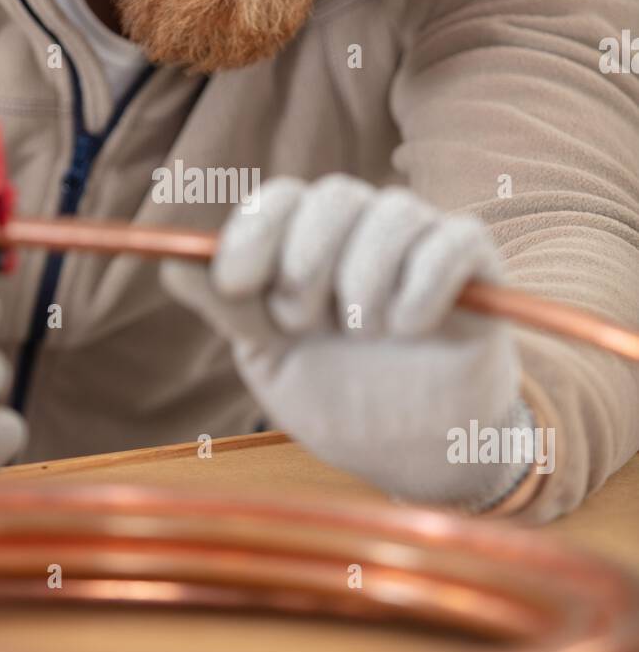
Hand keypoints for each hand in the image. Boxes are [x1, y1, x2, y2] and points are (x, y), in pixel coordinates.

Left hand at [161, 175, 524, 508]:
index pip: (281, 199)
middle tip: (305, 323)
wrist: (412, 456)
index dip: (253, 231)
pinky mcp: (478, 271)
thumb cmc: (339, 399)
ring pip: (394, 211)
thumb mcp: (272, 358)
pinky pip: (454, 240)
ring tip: (366, 334)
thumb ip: (231, 308)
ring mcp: (423, 246)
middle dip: (307, 260)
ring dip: (365, 276)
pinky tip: (412, 328)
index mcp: (310, 246)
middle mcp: (366, 233)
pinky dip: (424, 283)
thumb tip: (172, 261)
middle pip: (334, 195)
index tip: (235, 284)